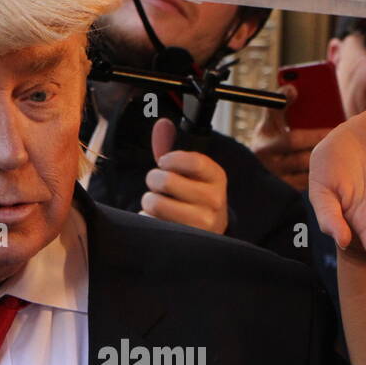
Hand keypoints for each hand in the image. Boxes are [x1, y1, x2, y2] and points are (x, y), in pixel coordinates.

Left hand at [140, 118, 228, 233]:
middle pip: (168, 181)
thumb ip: (172, 148)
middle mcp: (214, 201)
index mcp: (217, 178)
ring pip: (156, 203)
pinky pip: (151, 222)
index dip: (171, 159)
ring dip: (149, 200)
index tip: (164, 162)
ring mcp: (201, 223)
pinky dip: (148, 218)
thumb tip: (161, 124)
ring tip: (156, 202)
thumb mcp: (189, 173)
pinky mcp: (185, 240)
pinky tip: (159, 220)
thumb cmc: (193, 196)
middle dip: (154, 179)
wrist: (208, 232)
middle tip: (157, 184)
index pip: (194, 161)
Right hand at [248, 85, 333, 191]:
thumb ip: (281, 101)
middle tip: (343, 143)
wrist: (253, 165)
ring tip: (341, 156)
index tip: (333, 129)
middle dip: (323, 151)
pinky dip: (320, 177)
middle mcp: (268, 164)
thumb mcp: (271, 118)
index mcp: (265, 144)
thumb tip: (292, 89)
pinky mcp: (286, 193)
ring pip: (306, 174)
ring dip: (324, 165)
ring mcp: (277, 181)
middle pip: (302, 160)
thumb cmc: (270, 136)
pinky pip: (307, 186)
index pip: (292, 140)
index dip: (315, 135)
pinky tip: (331, 169)